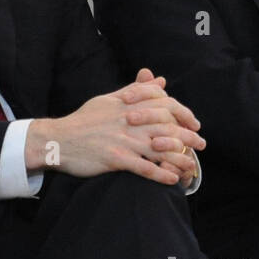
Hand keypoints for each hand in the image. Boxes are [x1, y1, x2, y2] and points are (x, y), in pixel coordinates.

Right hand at [26, 68, 203, 185]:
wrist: (57, 140)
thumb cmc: (83, 121)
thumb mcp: (108, 99)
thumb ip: (136, 90)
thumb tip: (158, 79)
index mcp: (127, 104)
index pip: (163, 103)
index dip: (183, 112)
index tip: (194, 123)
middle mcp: (128, 120)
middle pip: (167, 125)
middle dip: (188, 136)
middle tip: (201, 146)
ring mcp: (122, 139)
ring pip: (160, 147)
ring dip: (180, 158)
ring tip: (192, 166)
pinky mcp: (115, 158)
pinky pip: (144, 167)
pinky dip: (161, 174)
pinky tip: (172, 179)